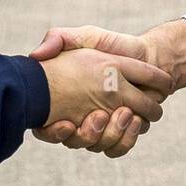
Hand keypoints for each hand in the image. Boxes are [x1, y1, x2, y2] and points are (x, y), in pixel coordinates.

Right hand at [36, 40, 172, 153]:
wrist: (150, 54)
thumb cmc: (114, 44)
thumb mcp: (86, 37)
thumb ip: (60, 39)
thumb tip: (36, 56)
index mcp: (69, 98)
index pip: (47, 128)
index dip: (51, 132)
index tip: (66, 124)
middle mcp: (82, 116)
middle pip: (77, 140)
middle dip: (89, 133)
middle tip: (100, 114)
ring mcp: (102, 126)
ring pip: (99, 145)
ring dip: (112, 133)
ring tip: (125, 113)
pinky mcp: (122, 133)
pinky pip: (118, 148)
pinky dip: (127, 139)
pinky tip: (136, 120)